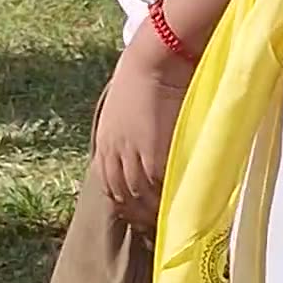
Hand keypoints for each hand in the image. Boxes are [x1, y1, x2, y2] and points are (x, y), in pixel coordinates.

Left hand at [92, 25, 189, 226]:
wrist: (158, 56)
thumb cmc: (150, 68)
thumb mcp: (129, 100)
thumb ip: (133, 121)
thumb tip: (149, 129)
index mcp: (105, 137)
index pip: (107, 179)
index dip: (120, 199)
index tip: (135, 211)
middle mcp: (113, 150)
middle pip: (120, 193)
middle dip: (134, 212)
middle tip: (152, 226)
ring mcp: (132, 155)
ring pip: (138, 196)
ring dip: (152, 212)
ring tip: (168, 222)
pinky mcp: (153, 157)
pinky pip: (158, 189)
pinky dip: (166, 202)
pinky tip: (177, 208)